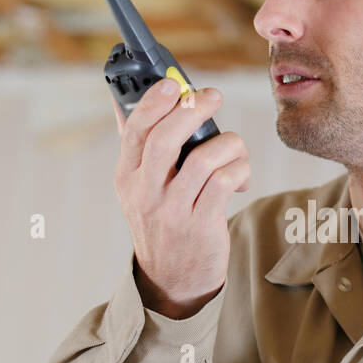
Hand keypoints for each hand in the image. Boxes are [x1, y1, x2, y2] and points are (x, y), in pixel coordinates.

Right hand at [112, 79, 249, 318]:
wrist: (172, 279)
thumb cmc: (161, 222)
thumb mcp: (138, 187)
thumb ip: (135, 146)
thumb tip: (122, 100)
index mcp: (127, 176)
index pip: (135, 130)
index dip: (154, 102)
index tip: (172, 83)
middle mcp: (146, 192)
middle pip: (165, 139)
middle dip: (193, 110)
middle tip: (212, 97)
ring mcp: (173, 210)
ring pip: (204, 159)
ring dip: (229, 143)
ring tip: (235, 148)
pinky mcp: (201, 224)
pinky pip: (225, 181)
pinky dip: (239, 169)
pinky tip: (240, 174)